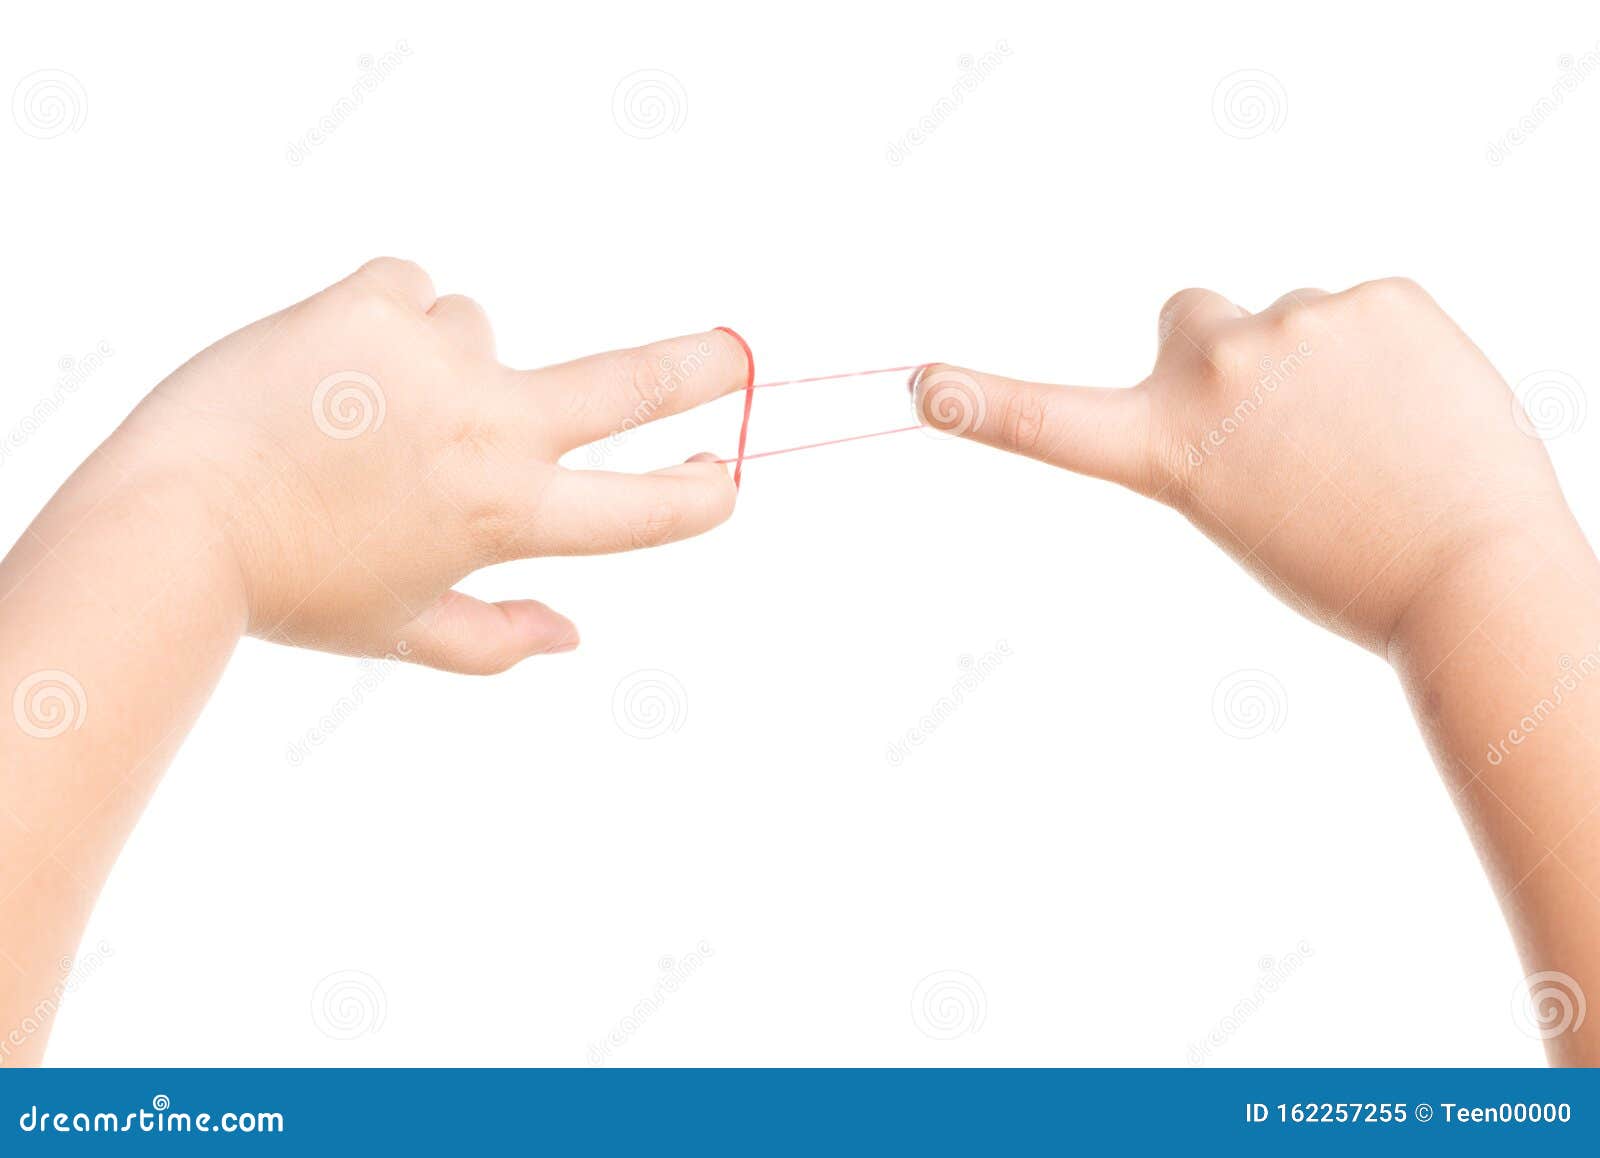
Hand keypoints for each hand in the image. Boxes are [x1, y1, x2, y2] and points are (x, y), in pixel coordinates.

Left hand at [109, 257, 748, 672]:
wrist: (174, 522)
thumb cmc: (292, 589)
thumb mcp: (399, 630)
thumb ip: (497, 639)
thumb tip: (575, 634)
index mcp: (505, 517)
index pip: (638, 509)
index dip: (698, 496)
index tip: (726, 478)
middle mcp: (488, 433)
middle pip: (625, 386)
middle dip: (698, 368)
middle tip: (737, 352)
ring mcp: (436, 362)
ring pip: (478, 328)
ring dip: (442, 359)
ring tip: (359, 410)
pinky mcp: (372, 305)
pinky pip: (410, 290)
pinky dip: (384, 319)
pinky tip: (331, 365)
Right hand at [914, 278, 1575, 654]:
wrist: (1478, 574)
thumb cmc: (1359, 570)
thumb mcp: (1247, 511)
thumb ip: (1217, 425)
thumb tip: (1248, 349)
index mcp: (1170, 449)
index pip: (1050, 418)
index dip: (979, 402)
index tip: (922, 387)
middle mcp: (1215, 371)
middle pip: (1189, 317)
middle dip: (1218, 352)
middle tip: (1282, 425)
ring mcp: (1299, 324)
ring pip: (1291, 321)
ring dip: (1318, 365)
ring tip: (1375, 442)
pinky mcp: (1381, 296)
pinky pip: (1365, 311)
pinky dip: (1386, 352)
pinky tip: (1414, 413)